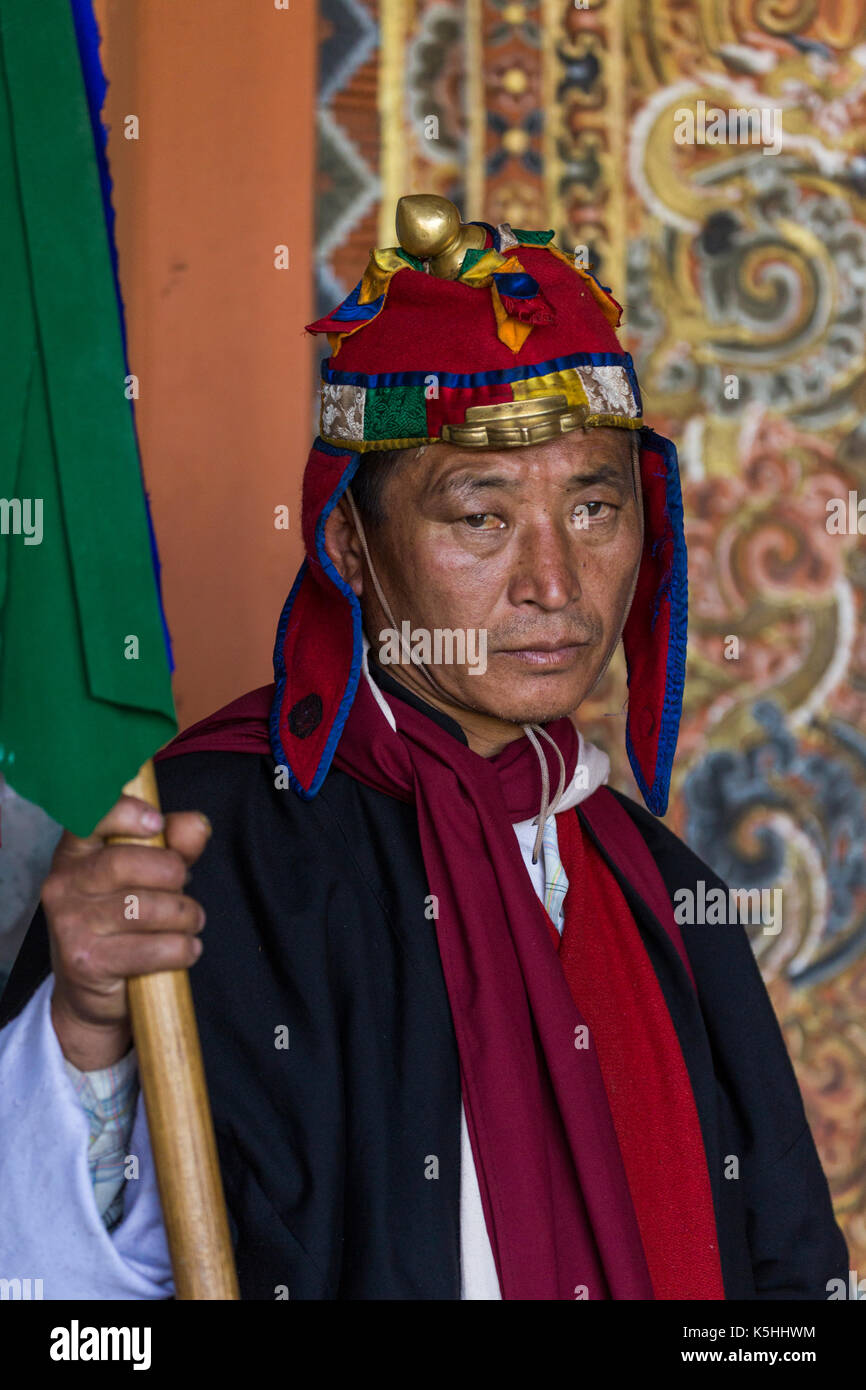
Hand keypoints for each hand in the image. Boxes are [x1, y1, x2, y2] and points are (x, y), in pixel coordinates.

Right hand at [44, 795, 211, 1070]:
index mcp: (75, 854)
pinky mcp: (86, 961)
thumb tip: (197, 824)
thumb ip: (174, 846)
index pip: (90, 818)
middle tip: (184, 890)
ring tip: (190, 923)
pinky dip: (181, 949)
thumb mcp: (148, 878)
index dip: (126, 814)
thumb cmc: (124, 924)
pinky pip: (150, 948)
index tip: (157, 824)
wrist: (92, 993)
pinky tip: (185, 950)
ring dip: (184, 915)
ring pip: (144, 907)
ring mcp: (70, 924)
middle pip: (126, 862)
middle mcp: (63, 885)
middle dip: (173, 873)